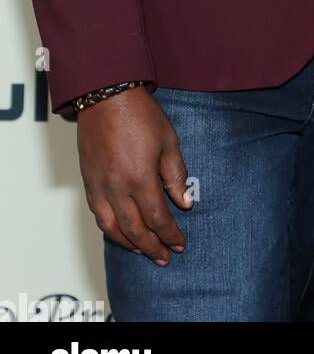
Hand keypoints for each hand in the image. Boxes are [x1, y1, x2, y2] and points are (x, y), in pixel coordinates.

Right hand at [77, 86, 191, 262]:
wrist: (106, 96)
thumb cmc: (140, 115)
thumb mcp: (168, 141)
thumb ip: (176, 175)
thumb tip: (185, 203)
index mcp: (140, 179)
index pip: (157, 219)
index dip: (170, 234)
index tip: (180, 244)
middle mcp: (116, 188)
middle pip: (134, 230)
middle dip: (151, 247)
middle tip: (164, 257)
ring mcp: (99, 186)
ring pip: (111, 228)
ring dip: (128, 244)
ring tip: (143, 250)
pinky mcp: (88, 181)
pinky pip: (97, 214)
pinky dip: (109, 229)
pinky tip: (119, 232)